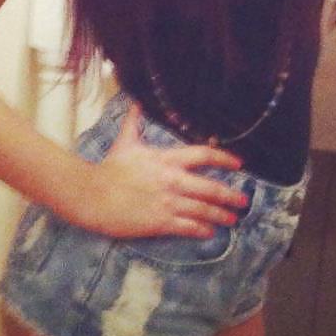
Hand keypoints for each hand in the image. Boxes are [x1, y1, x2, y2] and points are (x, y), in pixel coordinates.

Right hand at [72, 103, 247, 238]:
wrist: (92, 194)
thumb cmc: (110, 167)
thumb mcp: (125, 142)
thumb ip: (135, 122)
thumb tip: (136, 103)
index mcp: (166, 159)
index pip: (203, 155)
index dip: (224, 159)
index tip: (238, 164)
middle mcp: (171, 180)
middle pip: (210, 188)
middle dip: (230, 195)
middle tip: (244, 201)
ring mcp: (167, 203)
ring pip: (203, 210)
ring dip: (221, 215)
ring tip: (233, 219)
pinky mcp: (159, 222)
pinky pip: (187, 227)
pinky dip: (202, 229)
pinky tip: (210, 232)